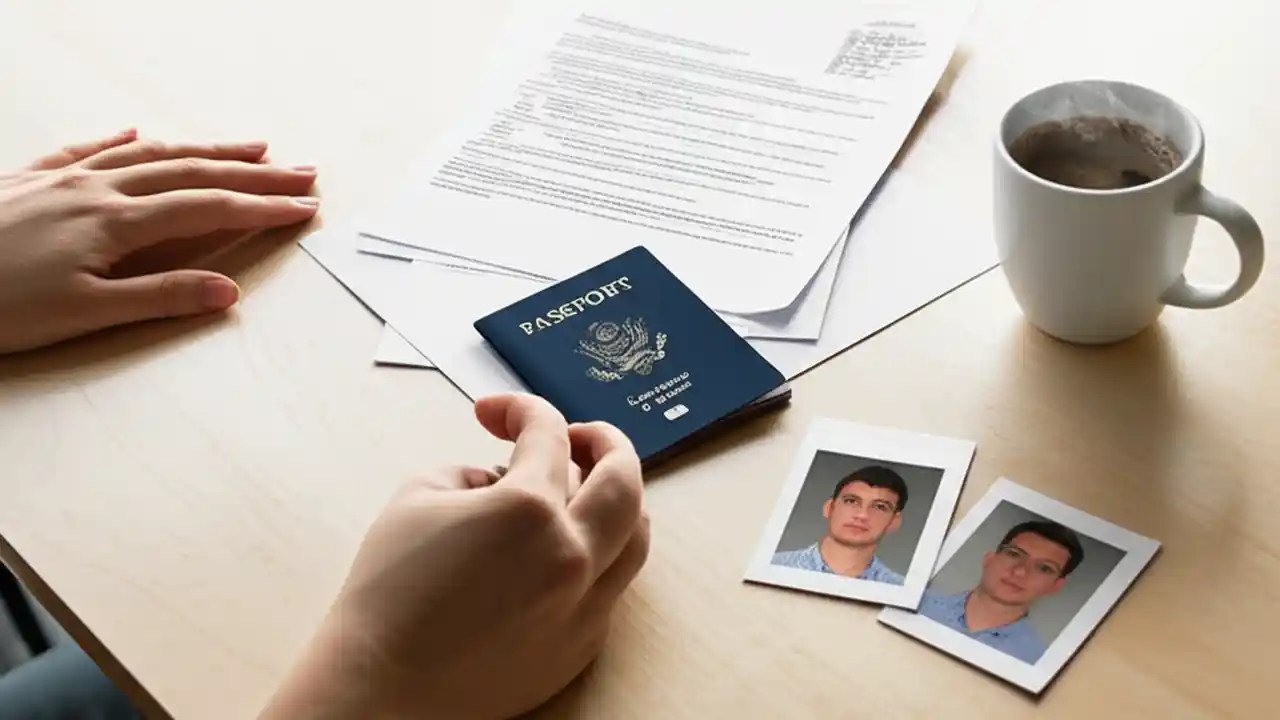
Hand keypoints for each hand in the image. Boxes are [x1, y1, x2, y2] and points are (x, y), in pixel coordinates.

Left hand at [0, 128, 318, 353]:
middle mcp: (95, 189)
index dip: (263, 207)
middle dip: (254, 172)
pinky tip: (138, 131)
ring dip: (205, 147)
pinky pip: (85, 149)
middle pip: (192, 171)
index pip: (208, 207)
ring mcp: (62, 179)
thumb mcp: (85, 315)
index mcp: (114, 221)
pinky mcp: (27, 180)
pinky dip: (120, 140)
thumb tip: (228, 292)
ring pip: (149, 153)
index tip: (307, 207)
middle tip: (305, 172)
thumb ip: (160, 296)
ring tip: (251, 144)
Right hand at [260, 394, 649, 719]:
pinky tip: (560, 550)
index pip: (548, 435)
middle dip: (603, 440)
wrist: (381, 687)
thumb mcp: (418, 496)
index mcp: (528, 510)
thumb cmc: (388, 593)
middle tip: (575, 435)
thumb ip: (473, 471)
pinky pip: (611, 587)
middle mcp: (571, 556)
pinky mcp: (581, 646)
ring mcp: (584, 607)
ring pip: (636, 536)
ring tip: (584, 489)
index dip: (521, 410)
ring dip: (616, 499)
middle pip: (626, 477)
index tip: (497, 414)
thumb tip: (501, 478)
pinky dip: (596, 556)